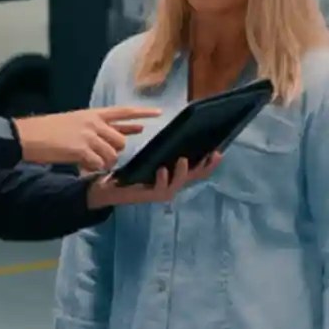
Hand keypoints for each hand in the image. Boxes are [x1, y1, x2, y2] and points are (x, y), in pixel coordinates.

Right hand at [12, 106, 161, 171]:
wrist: (27, 135)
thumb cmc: (47, 130)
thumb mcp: (75, 121)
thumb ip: (95, 127)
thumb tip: (114, 135)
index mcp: (92, 114)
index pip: (123, 111)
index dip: (142, 113)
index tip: (159, 113)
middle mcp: (93, 122)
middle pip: (120, 141)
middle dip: (115, 152)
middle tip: (99, 157)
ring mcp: (87, 135)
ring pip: (111, 154)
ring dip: (103, 162)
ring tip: (87, 161)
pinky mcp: (80, 149)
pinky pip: (98, 164)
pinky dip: (92, 168)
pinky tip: (81, 166)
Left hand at [85, 152, 223, 209]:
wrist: (109, 186)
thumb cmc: (132, 169)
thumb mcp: (151, 157)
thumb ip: (164, 150)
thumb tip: (179, 133)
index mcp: (175, 175)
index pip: (198, 169)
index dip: (210, 162)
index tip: (219, 150)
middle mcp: (173, 184)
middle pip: (195, 177)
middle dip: (206, 166)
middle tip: (213, 154)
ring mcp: (162, 191)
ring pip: (179, 183)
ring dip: (182, 171)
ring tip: (182, 159)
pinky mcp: (149, 195)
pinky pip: (160, 188)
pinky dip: (163, 178)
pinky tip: (162, 169)